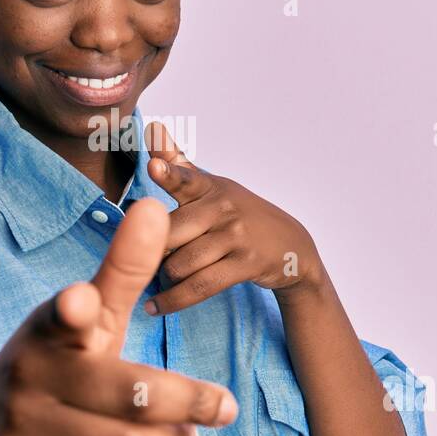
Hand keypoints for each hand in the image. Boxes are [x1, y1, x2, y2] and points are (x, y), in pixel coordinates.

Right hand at [0, 197, 239, 435]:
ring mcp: (24, 425)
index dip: (73, 309)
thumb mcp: (87, 310)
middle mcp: (33, 373)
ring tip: (187, 435)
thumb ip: (125, 266)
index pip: (61, 314)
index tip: (81, 300)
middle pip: (128, 397)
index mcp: (52, 326)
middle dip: (189, 403)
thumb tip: (155, 204)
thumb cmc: (56, 355)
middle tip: (221, 406)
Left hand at [142, 122, 322, 315]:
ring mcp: (235, 236)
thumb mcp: (213, 187)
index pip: (184, 177)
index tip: (153, 167)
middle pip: (168, 234)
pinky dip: (173, 301)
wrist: (290, 245)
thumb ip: (178, 164)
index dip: (168, 171)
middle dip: (151, 252)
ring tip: (157, 281)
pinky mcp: (244, 264)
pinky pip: (199, 287)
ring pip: (180, 264)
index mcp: (209, 186)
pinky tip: (155, 308)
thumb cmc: (237, 214)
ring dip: (164, 278)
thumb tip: (152, 127)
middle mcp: (222, 207)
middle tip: (145, 260)